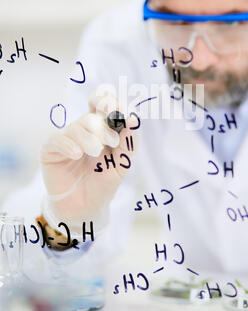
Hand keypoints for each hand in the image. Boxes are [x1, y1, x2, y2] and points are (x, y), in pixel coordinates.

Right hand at [40, 91, 137, 234]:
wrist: (85, 208)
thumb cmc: (103, 183)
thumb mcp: (122, 164)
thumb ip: (128, 142)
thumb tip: (134, 119)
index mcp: (101, 129)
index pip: (102, 104)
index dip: (108, 102)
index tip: (117, 109)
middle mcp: (83, 130)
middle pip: (91, 115)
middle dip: (103, 124)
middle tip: (112, 141)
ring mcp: (66, 138)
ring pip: (76, 126)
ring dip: (89, 138)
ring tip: (95, 153)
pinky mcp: (50, 150)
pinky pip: (57, 139)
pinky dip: (68, 144)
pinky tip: (77, 154)